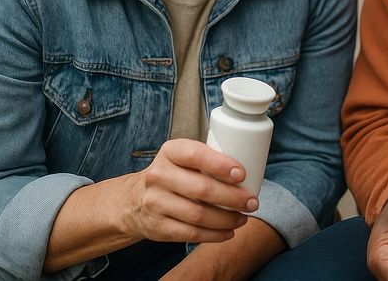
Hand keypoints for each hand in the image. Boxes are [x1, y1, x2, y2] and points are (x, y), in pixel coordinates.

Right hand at [125, 138, 256, 242]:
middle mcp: (159, 175)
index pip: (196, 155)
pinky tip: (228, 232)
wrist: (135, 200)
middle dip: (232, 198)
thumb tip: (251, 167)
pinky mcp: (157, 226)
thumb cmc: (173, 174)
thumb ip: (207, 157)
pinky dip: (214, 235)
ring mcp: (155, 202)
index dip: (221, 165)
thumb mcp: (182, 157)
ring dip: (227, 219)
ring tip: (243, 218)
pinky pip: (191, 234)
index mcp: (170, 152)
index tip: (242, 174)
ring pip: (198, 215)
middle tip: (252, 202)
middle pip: (201, 189)